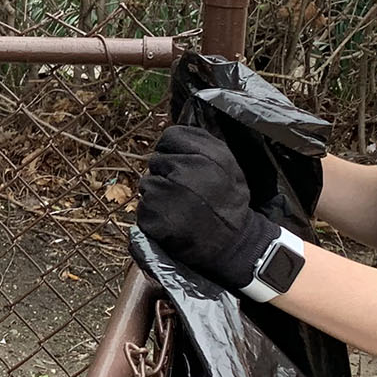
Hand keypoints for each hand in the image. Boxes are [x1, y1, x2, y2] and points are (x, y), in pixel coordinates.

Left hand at [136, 125, 283, 292]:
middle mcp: (184, 171)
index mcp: (204, 154)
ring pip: (147, 184)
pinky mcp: (153, 217)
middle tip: (186, 193)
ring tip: (181, 208)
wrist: (233, 243)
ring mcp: (166, 195)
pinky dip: (153, 215)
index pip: (169, 137)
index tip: (185, 168)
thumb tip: (171, 133)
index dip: (174, 152)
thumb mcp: (227, 162)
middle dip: (166, 174)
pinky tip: (173, 222)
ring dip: (158, 195)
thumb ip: (201, 143)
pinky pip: (143, 207)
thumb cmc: (229, 201)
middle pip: (156, 161)